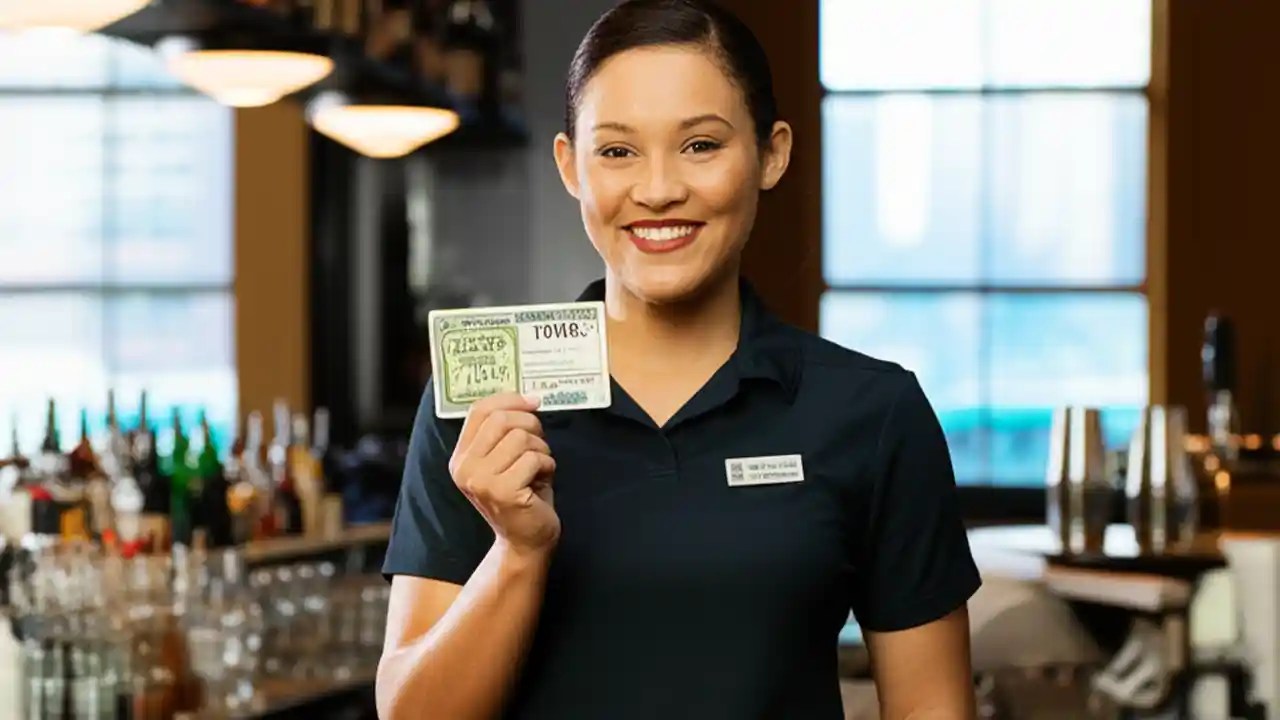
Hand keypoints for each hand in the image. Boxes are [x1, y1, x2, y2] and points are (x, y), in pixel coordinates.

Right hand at [449, 392, 559, 555]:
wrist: (526, 540)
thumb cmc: (522, 494)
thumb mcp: (507, 459)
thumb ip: (507, 431)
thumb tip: (529, 397)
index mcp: (461, 457)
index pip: (479, 410)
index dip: (510, 399)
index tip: (533, 402)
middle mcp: (464, 468)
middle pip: (501, 419)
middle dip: (531, 425)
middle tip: (540, 443)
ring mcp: (481, 481)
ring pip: (521, 438)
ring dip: (541, 449)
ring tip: (539, 467)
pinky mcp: (503, 492)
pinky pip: (533, 458)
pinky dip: (547, 465)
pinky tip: (541, 481)